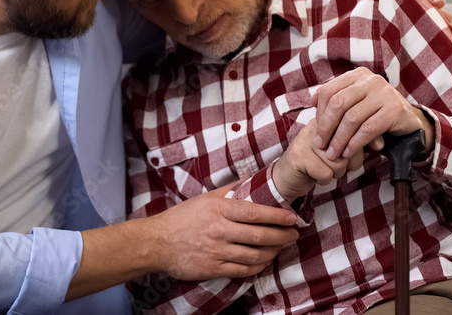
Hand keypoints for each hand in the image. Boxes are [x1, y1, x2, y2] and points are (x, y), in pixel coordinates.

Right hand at [147, 183, 299, 280]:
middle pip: (259, 236)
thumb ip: (230, 191)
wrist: (157, 242)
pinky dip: (258, 266)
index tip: (292, 218)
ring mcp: (216, 252)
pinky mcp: (212, 269)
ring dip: (273, 252)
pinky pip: (243, 271)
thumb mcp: (205, 198)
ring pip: (254, 255)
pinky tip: (264, 261)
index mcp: (218, 209)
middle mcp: (218, 231)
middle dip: (282, 236)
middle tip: (293, 235)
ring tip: (281, 247)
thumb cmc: (182, 218)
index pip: (254, 212)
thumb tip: (253, 181)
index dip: (277, 216)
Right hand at [271, 119, 363, 200]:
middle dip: (348, 163)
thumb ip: (354, 142)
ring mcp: (305, 140)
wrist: (286, 177)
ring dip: (334, 173)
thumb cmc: (316, 163)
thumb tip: (380, 143)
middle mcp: (314, 126)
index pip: (353, 129)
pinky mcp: (299, 156)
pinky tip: (314, 175)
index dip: (358, 145)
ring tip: (323, 170)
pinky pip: (326, 173)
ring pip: (338, 162)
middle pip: (348, 147)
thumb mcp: (335, 149)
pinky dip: (323, 180)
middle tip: (337, 167)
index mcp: (325, 121)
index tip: (355, 155)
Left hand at [312, 67, 434, 161]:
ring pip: (352, 118)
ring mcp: (384, 93)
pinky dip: (355, 143)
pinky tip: (348, 152)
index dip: (319, 113)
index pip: (329, 91)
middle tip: (320, 145)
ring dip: (339, 139)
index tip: (317, 131)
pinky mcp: (395, 109)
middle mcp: (371, 80)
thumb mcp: (354, 103)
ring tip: (333, 153)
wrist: (408, 122)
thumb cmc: (375, 114)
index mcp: (357, 75)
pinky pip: (368, 129)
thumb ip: (335, 100)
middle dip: (326, 127)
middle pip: (338, 103)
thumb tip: (311, 101)